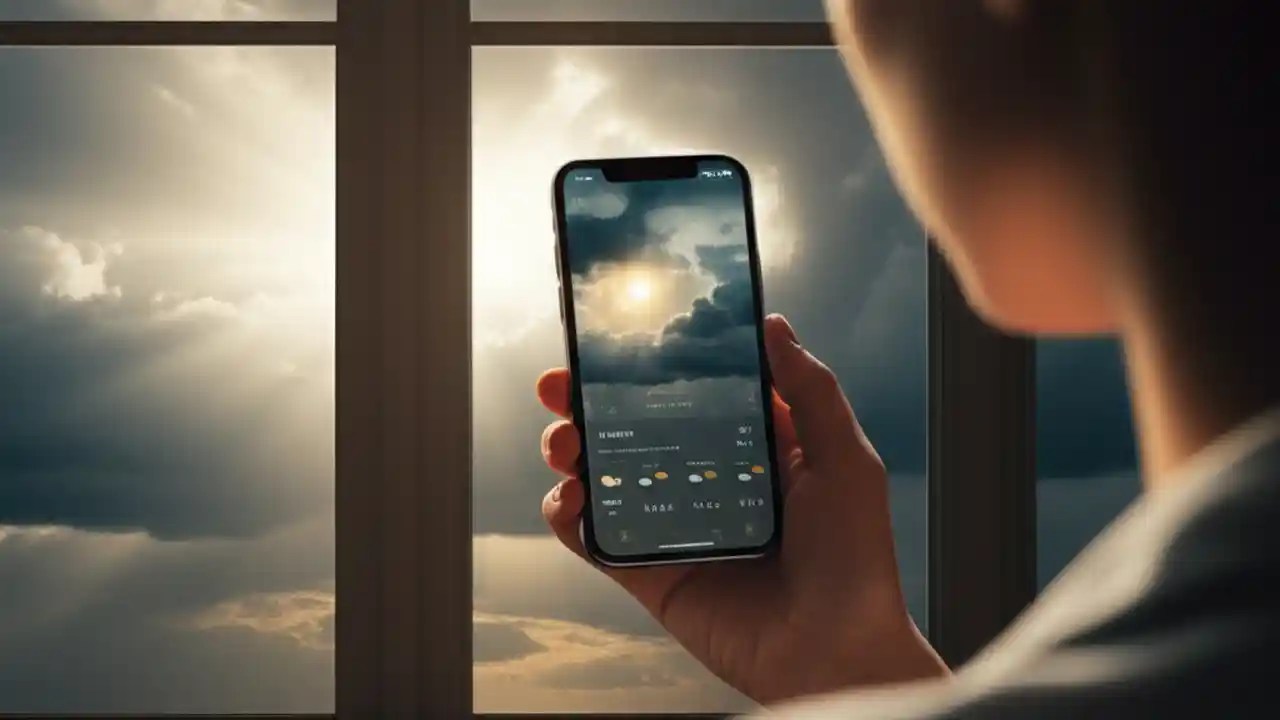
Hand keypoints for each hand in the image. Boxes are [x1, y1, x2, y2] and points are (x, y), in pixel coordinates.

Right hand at [537, 314, 947, 704]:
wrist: (835, 654)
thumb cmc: (855, 561)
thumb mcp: (845, 461)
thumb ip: (811, 392)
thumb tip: (775, 326)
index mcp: (753, 450)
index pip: (692, 395)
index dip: (653, 368)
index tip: (618, 339)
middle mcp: (708, 483)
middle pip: (635, 431)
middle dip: (590, 403)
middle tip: (561, 385)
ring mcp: (676, 527)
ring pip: (607, 478)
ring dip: (572, 452)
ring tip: (564, 442)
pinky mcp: (652, 573)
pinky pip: (597, 538)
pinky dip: (568, 515)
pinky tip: (568, 497)